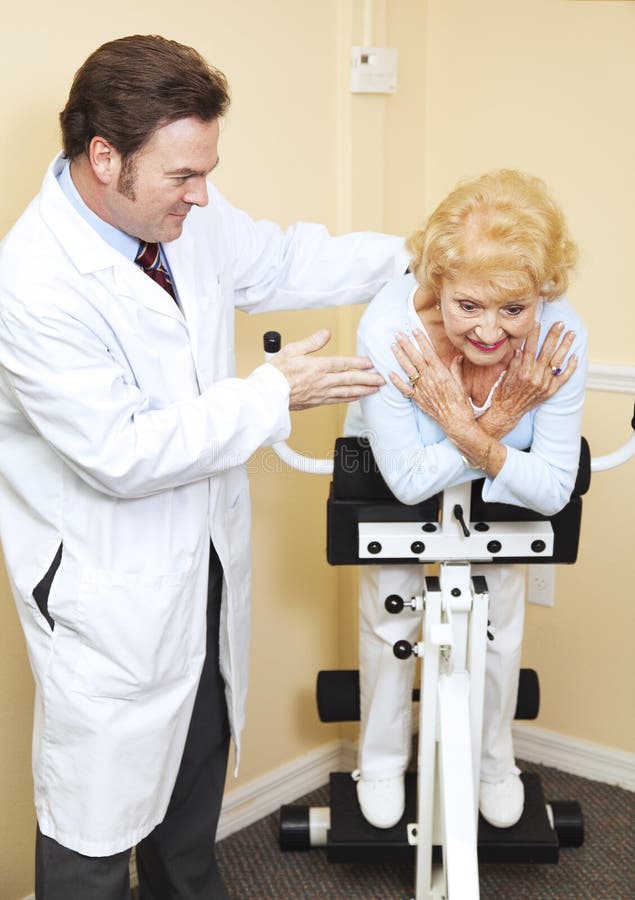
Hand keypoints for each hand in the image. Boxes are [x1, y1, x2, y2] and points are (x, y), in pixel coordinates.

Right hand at [269, 329, 384, 410]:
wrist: (267, 395)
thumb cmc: (276, 374)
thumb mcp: (292, 350)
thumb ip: (312, 342)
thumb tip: (326, 333)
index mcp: (317, 367)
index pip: (343, 364)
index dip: (359, 363)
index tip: (371, 363)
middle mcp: (322, 382)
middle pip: (350, 380)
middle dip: (368, 379)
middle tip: (382, 379)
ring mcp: (321, 394)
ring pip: (348, 392)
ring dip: (364, 390)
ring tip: (375, 389)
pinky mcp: (317, 402)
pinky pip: (339, 400)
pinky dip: (351, 398)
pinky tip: (357, 397)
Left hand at [389, 330, 474, 439]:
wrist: (455, 421)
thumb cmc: (460, 403)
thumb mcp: (460, 383)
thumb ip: (456, 369)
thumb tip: (457, 357)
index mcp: (441, 373)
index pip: (429, 353)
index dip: (421, 341)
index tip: (414, 330)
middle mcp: (429, 379)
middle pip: (415, 358)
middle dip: (406, 344)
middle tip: (398, 334)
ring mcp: (422, 388)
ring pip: (408, 369)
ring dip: (399, 357)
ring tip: (393, 346)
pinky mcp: (417, 398)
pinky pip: (404, 388)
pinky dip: (396, 381)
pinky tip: (389, 372)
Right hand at [482, 321, 577, 438]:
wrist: (508, 411)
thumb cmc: (504, 392)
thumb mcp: (505, 375)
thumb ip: (514, 362)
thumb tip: (520, 348)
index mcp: (523, 372)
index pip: (531, 349)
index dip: (535, 335)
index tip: (538, 323)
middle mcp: (535, 378)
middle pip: (547, 352)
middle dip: (554, 336)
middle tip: (561, 324)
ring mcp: (545, 385)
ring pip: (557, 362)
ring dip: (565, 347)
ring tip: (571, 334)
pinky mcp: (550, 391)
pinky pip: (563, 378)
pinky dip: (570, 368)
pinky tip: (575, 356)